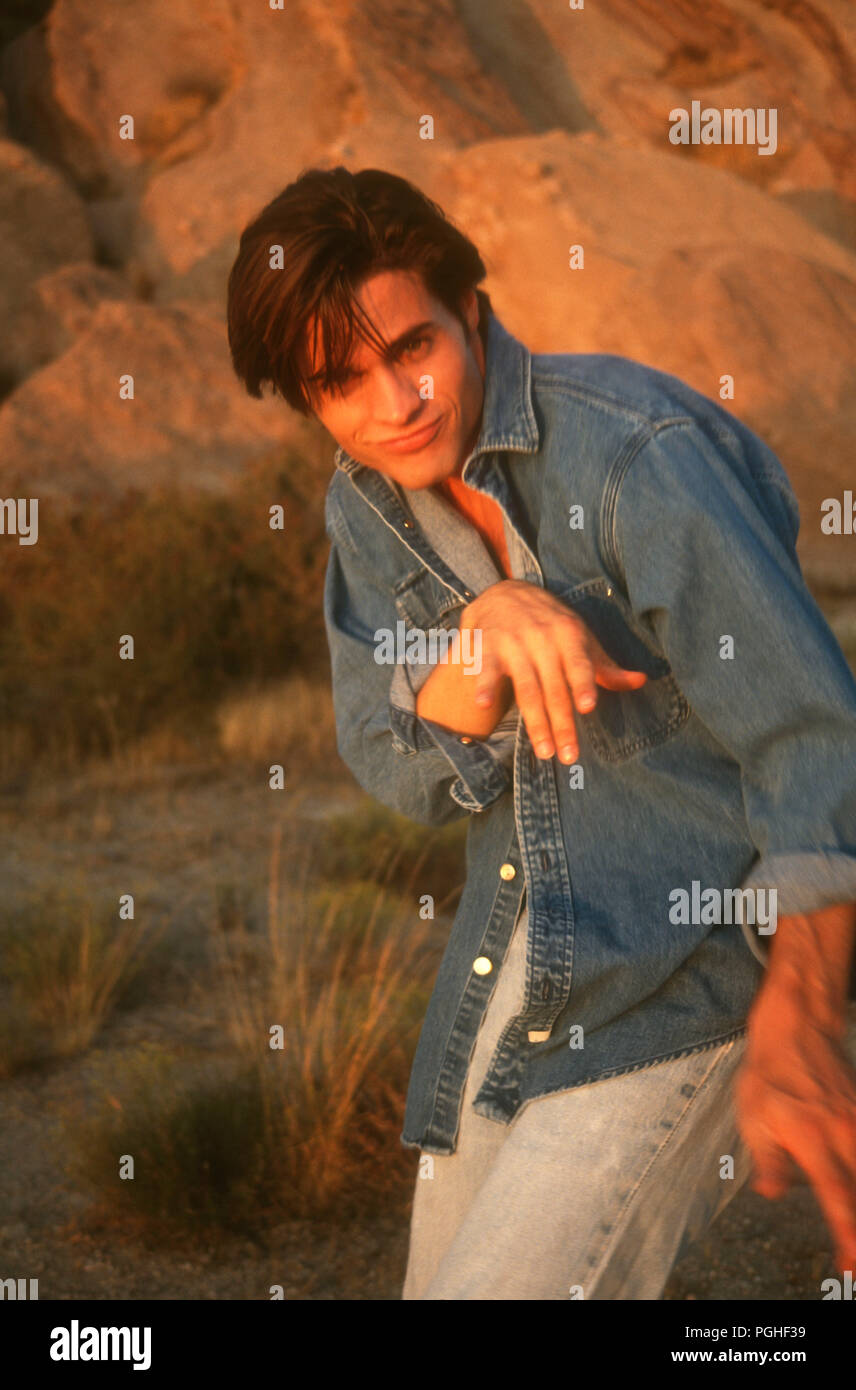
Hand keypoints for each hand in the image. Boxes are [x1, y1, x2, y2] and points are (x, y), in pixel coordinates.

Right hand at [460, 579, 647, 762]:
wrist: (505, 592)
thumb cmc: (551, 623)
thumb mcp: (580, 638)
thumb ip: (605, 666)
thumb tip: (641, 681)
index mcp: (569, 635)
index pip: (578, 665)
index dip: (582, 685)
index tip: (586, 708)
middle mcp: (542, 638)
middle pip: (553, 687)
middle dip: (561, 723)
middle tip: (568, 756)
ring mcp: (513, 643)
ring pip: (526, 689)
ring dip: (534, 722)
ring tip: (544, 751)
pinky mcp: (486, 648)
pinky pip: (485, 670)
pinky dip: (483, 686)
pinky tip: (483, 704)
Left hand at [736, 1010, 855, 1272]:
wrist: (797, 1030)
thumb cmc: (770, 1073)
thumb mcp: (753, 1117)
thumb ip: (768, 1160)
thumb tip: (772, 1193)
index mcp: (812, 1137)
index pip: (836, 1195)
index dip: (846, 1233)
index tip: (849, 1262)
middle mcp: (843, 1132)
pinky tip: (855, 1185)